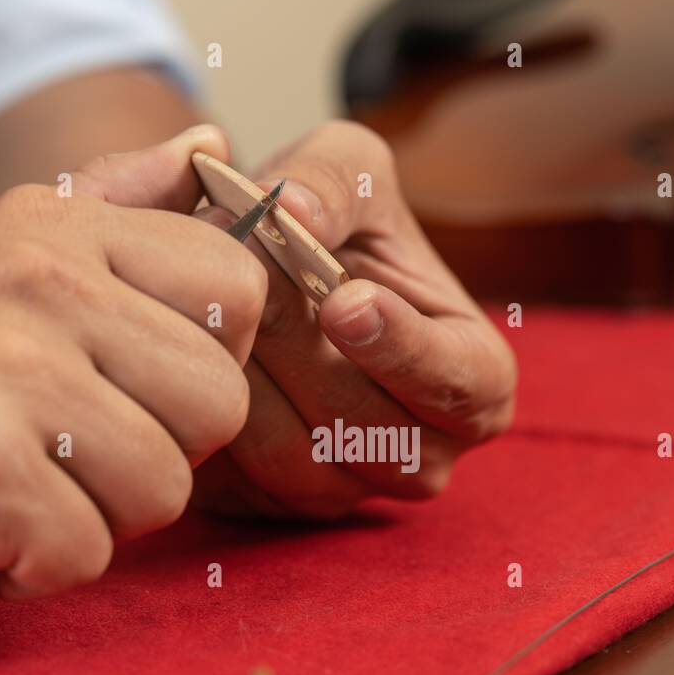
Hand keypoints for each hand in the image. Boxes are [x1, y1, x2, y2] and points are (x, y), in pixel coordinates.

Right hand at [0, 126, 266, 597]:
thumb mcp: (17, 262)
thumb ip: (123, 208)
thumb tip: (213, 145)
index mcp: (61, 226)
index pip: (239, 286)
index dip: (201, 359)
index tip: (122, 377)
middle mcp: (37, 280)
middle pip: (219, 402)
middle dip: (154, 450)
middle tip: (59, 445)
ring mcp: (5, 368)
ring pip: (164, 488)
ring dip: (93, 514)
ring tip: (15, 481)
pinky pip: (87, 551)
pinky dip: (35, 564)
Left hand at [192, 121, 516, 518]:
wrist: (258, 272)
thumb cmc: (329, 219)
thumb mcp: (346, 167)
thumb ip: (330, 179)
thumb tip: (294, 210)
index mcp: (477, 379)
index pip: (465, 385)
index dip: (404, 348)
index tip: (344, 301)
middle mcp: (424, 453)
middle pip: (365, 428)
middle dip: (297, 342)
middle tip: (241, 262)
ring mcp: (350, 491)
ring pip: (295, 457)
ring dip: (247, 371)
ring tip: (219, 294)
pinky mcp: (277, 508)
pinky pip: (240, 480)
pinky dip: (213, 410)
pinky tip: (196, 344)